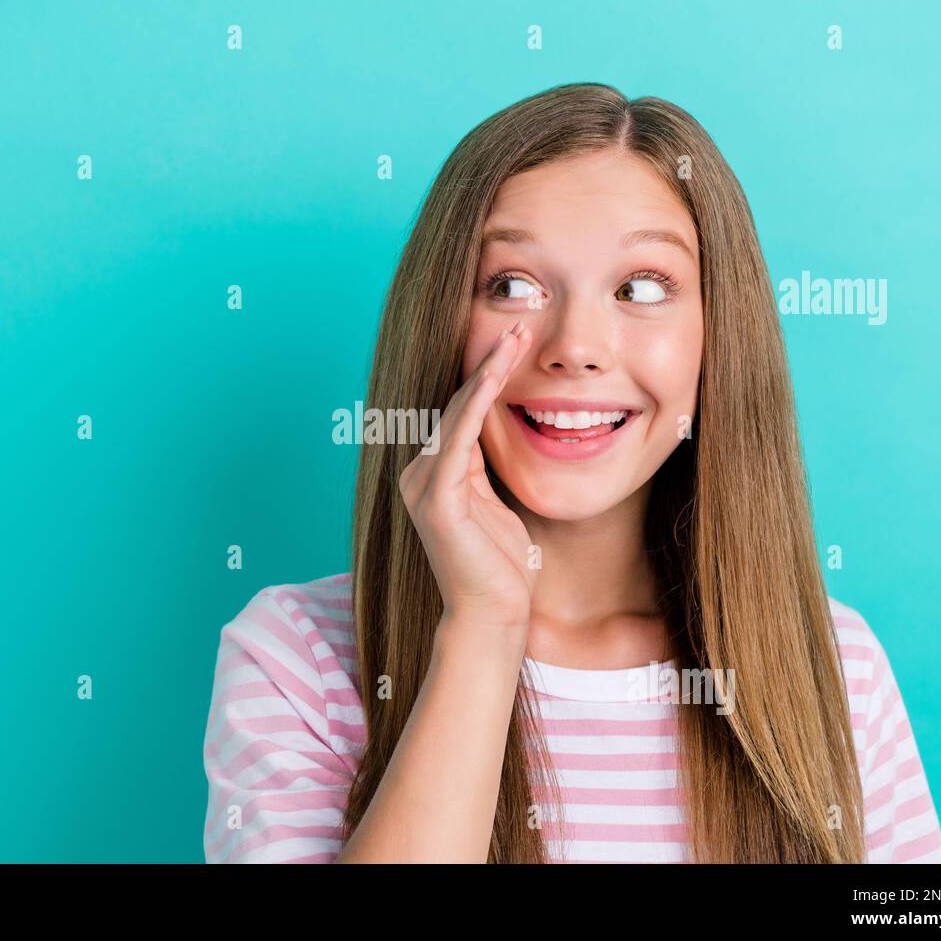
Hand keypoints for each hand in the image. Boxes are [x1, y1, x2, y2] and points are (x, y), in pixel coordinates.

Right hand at [398, 321, 535, 631]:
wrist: (492, 616)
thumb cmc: (502, 567)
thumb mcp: (497, 505)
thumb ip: (488, 470)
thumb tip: (499, 433)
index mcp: (434, 475)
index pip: (462, 413)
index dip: (489, 375)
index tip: (517, 340)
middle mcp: (418, 475)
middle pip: (458, 407)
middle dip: (489, 364)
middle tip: (521, 324)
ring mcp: (423, 486)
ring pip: (458, 416)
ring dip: (488, 374)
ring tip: (515, 338)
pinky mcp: (436, 499)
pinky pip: (458, 441)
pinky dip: (477, 405)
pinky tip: (496, 376)